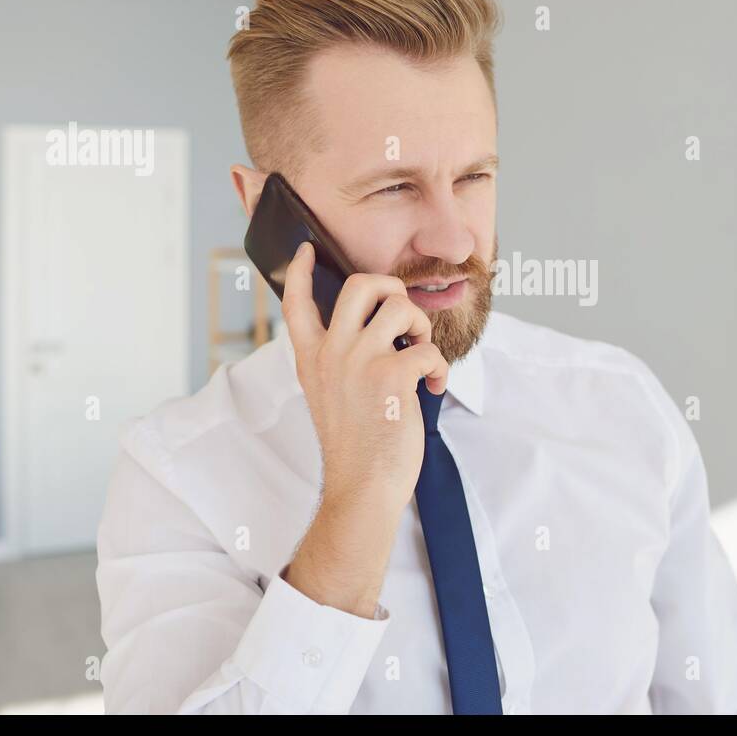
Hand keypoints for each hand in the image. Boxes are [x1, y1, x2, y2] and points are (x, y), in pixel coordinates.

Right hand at [280, 241, 448, 614]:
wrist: (362, 487)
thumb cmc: (355, 446)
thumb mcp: (329, 396)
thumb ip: (338, 361)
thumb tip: (377, 329)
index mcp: (311, 358)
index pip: (297, 303)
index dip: (303, 271)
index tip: (308, 248)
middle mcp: (331, 353)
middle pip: (361, 285)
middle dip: (393, 289)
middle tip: (404, 317)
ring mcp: (359, 362)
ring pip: (401, 308)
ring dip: (422, 328)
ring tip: (422, 356)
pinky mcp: (391, 377)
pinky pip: (428, 349)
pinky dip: (439, 367)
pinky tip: (433, 388)